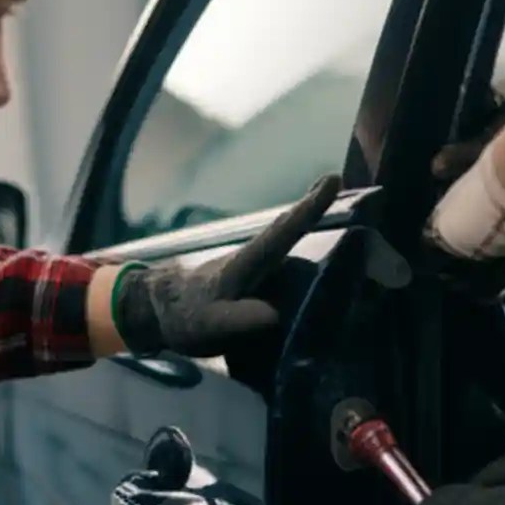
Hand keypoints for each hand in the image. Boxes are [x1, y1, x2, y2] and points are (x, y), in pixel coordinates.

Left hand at [112, 174, 340, 356]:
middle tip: (341, 182)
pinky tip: (316, 261)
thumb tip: (276, 315)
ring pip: (288, 242)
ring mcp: (255, 265)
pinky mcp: (256, 276)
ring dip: (311, 226)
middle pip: (289, 228)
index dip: (308, 208)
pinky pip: (285, 259)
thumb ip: (242, 320)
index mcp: (248, 264)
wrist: (163, 312)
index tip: (332, 180)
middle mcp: (256, 258)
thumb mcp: (213, 324)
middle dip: (314, 206)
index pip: (283, 232)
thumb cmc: (188, 316)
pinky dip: (301, 251)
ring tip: (342, 218)